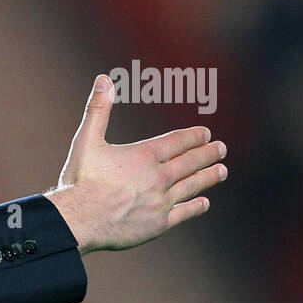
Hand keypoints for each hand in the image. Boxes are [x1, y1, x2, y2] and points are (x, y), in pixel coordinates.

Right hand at [45, 74, 226, 253]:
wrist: (79, 220)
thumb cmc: (81, 180)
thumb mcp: (86, 140)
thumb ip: (98, 109)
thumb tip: (103, 79)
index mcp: (145, 155)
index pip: (179, 141)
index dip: (194, 136)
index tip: (206, 133)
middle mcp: (160, 177)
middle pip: (192, 162)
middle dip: (209, 153)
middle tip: (222, 148)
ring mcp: (162, 201)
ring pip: (194, 186)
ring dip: (210, 176)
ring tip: (222, 171)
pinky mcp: (158, 224)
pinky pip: (184, 212)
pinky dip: (197, 206)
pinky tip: (204, 202)